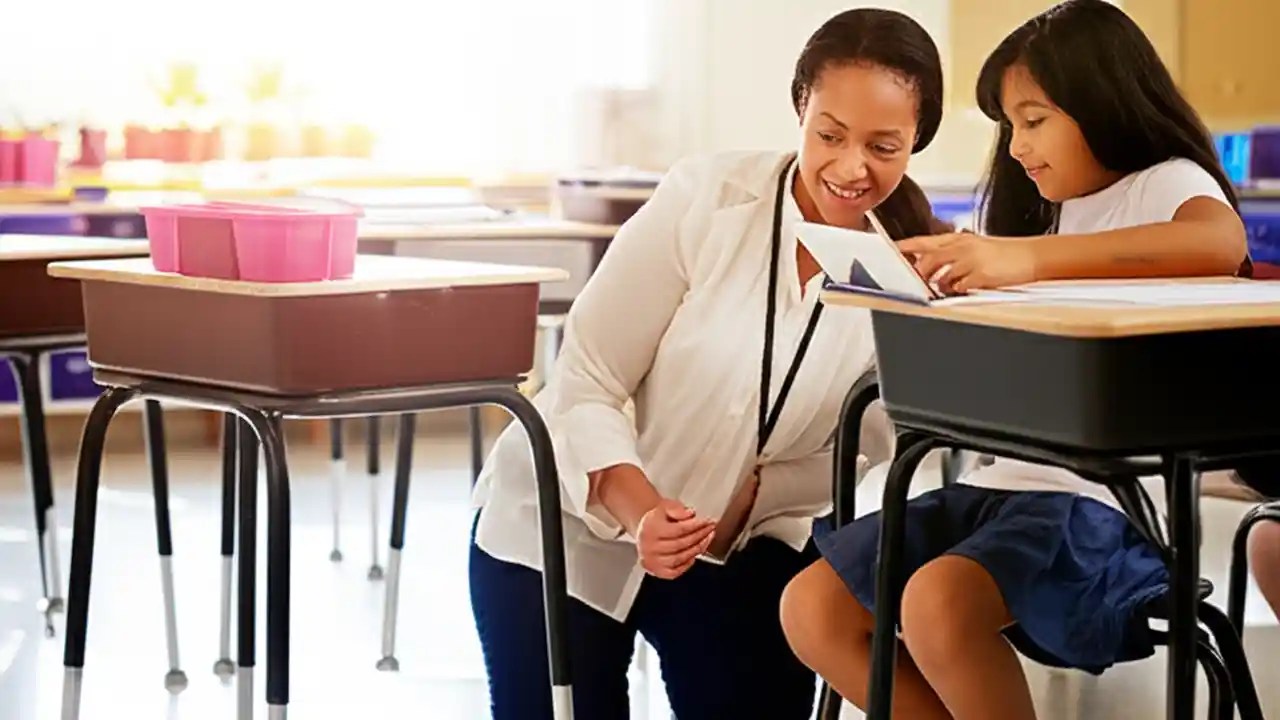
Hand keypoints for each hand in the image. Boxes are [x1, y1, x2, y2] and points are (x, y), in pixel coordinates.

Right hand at [634, 499, 715, 579]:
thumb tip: (690, 514)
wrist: (645, 531)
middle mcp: (649, 547)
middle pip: (681, 544)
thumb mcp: (665, 507)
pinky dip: (686, 565)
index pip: (679, 529)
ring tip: (706, 539)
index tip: (707, 522)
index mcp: (650, 529)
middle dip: (700, 536)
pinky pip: (674, 572)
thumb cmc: (657, 519)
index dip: (696, 526)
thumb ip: (677, 508)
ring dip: (697, 549)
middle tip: (710, 529)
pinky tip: (694, 555)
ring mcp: (652, 561)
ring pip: (679, 558)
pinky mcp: (656, 571)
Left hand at [898, 233, 1037, 293]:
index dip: (906, 247)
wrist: (1031, 256)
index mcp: (959, 239)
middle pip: (928, 261)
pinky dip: (958, 291)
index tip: (891, 251)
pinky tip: (965, 289)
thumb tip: (930, 264)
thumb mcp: (976, 246)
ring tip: (950, 286)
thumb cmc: (1004, 253)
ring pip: (942, 277)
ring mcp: (971, 261)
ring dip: (941, 286)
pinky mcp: (981, 275)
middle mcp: (962, 247)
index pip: (924, 242)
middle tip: (921, 281)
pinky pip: (959, 288)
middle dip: (921, 274)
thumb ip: (952, 252)